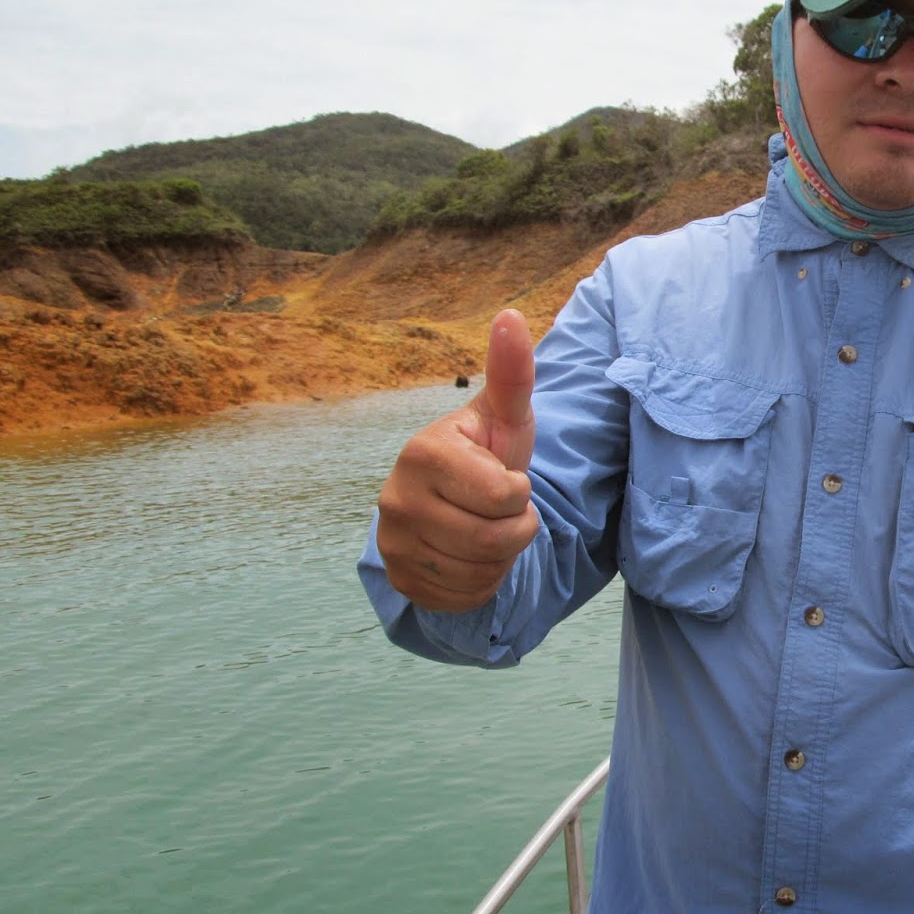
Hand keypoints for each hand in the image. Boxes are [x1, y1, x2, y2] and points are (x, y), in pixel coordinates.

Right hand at [376, 309, 539, 611]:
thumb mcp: (504, 416)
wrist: (449, 502)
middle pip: (496, 540)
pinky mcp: (401, 581)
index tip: (503, 477)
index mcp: (424, 453)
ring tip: (485, 527)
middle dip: (515, 527)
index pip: (506, 496)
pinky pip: (465, 598)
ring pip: (482, 572)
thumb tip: (513, 314)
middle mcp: (397, 500)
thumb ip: (512, 373)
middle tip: (499, 509)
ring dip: (501, 556)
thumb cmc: (485, 453)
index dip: (519, 492)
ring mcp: (394, 544)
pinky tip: (470, 555)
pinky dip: (481, 582)